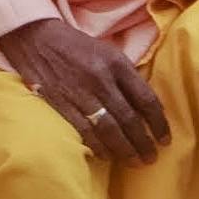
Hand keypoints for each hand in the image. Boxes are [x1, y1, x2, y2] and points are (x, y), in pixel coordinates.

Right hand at [0, 12, 170, 162]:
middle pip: (129, 119)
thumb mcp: (107, 51)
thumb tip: (146, 106)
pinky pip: (84, 131)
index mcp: (116, 63)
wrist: (34, 36)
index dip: (159, 123)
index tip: (164, 139)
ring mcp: (80, 92)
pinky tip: (107, 156)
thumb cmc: (75, 45)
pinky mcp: (60, 102)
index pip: (146, 98)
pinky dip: (98, 147)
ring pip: (109, 129)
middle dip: (143, 143)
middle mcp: (101, 78)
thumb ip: (125, 76)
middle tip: (151, 158)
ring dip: (124, 149)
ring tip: (134, 162)